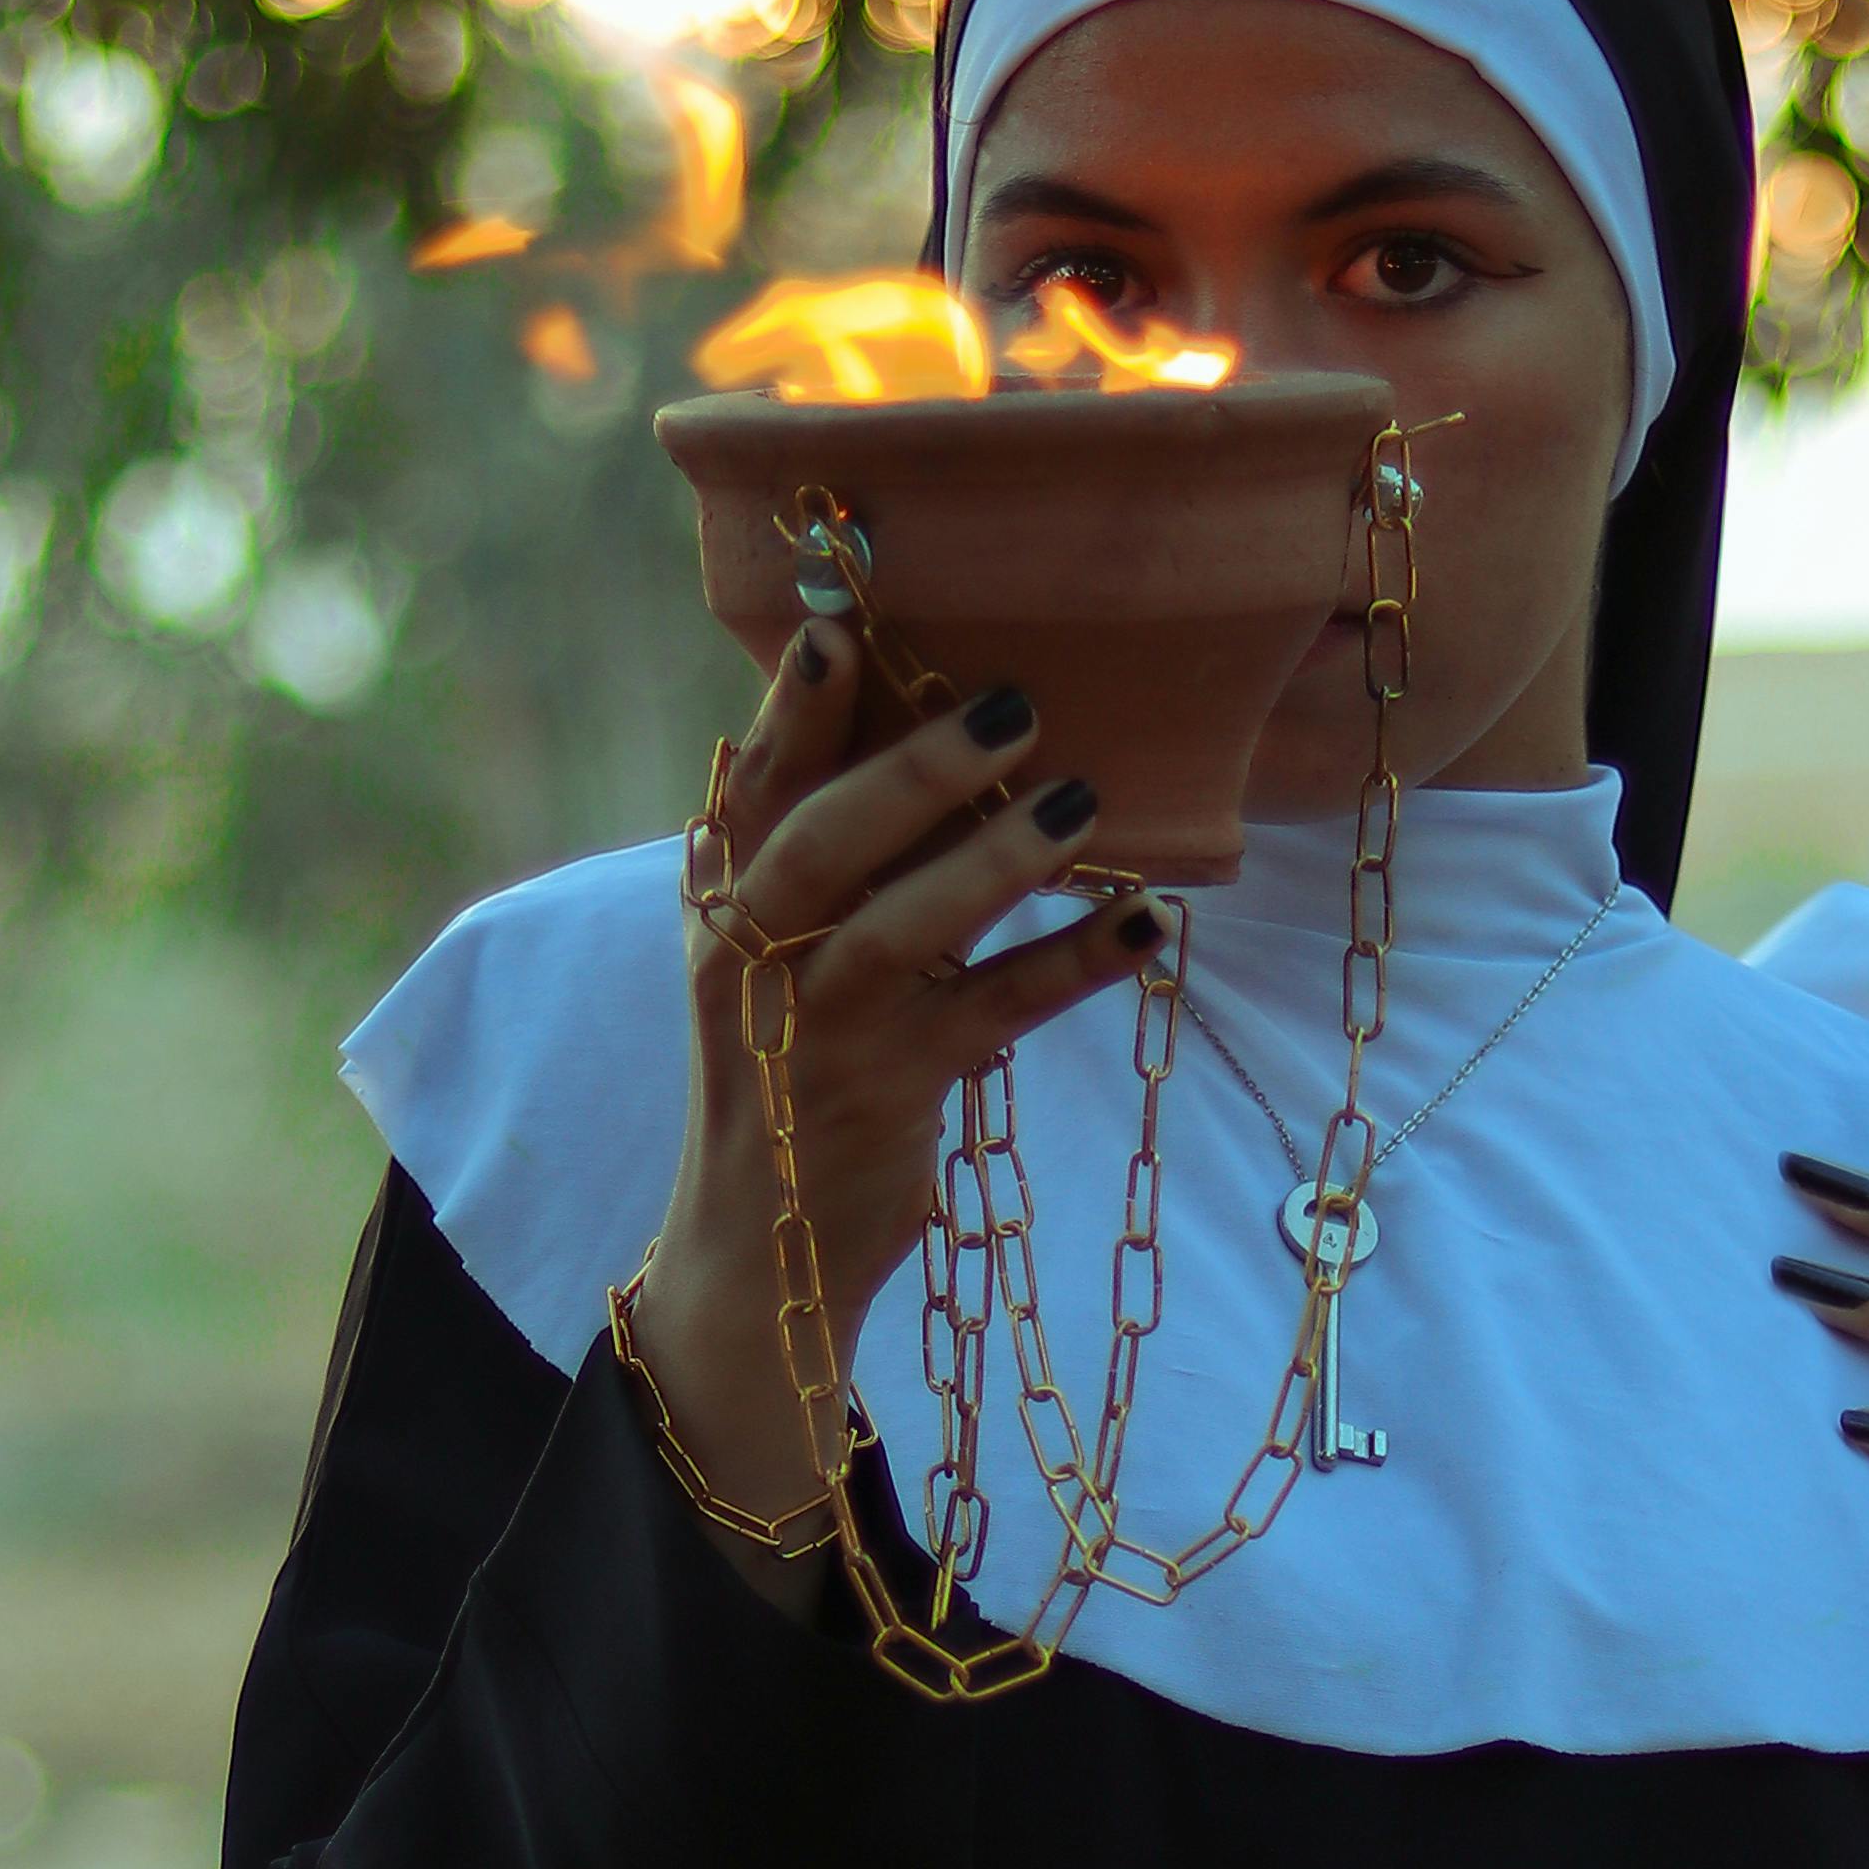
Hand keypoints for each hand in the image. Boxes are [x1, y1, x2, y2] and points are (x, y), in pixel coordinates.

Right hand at [622, 623, 1149, 1605]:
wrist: (758, 1251)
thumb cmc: (785, 1070)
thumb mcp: (774, 954)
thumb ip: (817, 849)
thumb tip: (909, 721)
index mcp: (721, 901)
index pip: (754, 783)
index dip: (795, 702)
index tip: (839, 618)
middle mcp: (753, 956)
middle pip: (822, 838)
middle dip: (912, 765)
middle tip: (1010, 702)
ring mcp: (818, 1029)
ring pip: (903, 925)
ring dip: (998, 859)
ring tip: (1083, 798)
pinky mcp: (891, 1095)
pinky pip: (994, 1012)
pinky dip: (1074, 963)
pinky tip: (1147, 924)